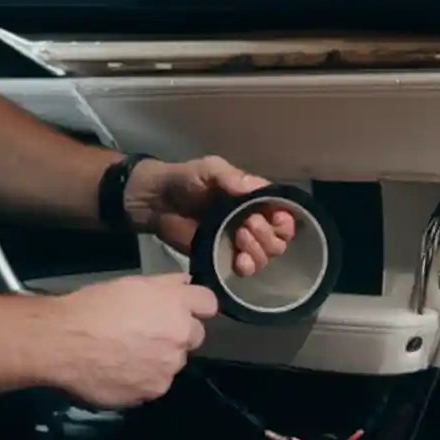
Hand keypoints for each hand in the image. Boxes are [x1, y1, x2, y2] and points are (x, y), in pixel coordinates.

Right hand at [49, 273, 216, 408]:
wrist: (62, 342)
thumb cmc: (94, 306)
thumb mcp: (131, 284)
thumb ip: (166, 283)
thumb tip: (186, 282)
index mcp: (177, 305)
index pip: (209, 304)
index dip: (196, 307)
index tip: (182, 310)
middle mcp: (180, 336)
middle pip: (194, 336)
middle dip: (178, 335)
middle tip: (148, 334)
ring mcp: (168, 368)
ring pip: (173, 363)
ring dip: (159, 360)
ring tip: (126, 355)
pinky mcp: (152, 392)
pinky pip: (153, 385)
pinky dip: (141, 380)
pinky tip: (118, 372)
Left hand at [124, 156, 294, 275]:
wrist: (155, 201)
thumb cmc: (184, 179)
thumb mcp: (210, 169)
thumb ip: (232, 178)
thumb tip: (256, 190)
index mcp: (253, 200)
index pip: (284, 214)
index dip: (285, 220)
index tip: (273, 217)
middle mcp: (252, 222)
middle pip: (279, 239)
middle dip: (268, 235)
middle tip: (246, 225)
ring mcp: (238, 242)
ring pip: (266, 256)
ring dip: (258, 251)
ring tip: (239, 238)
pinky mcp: (223, 258)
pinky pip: (245, 269)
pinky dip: (247, 268)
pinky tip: (238, 263)